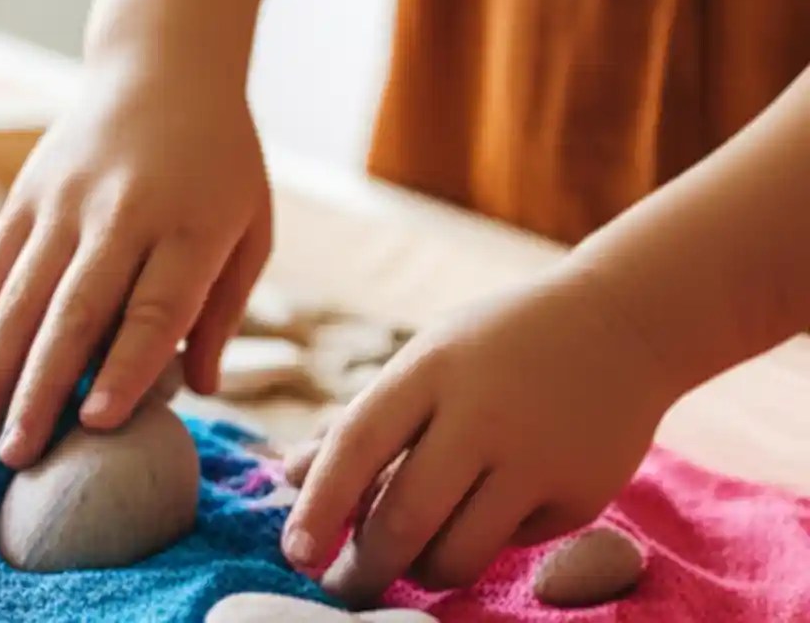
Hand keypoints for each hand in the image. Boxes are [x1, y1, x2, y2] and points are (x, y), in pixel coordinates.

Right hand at [0, 63, 271, 468]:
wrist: (164, 65)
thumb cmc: (220, 162)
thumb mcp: (250, 227)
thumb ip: (223, 308)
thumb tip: (200, 390)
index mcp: (191, 226)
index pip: (155, 307)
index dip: (126, 367)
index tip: (98, 424)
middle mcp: (123, 212)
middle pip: (76, 310)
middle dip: (41, 388)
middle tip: (15, 455)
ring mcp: (66, 198)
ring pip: (21, 293)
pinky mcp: (28, 190)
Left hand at [281, 266, 679, 605]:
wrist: (623, 326)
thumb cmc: (497, 347)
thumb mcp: (425, 361)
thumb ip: (361, 420)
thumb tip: (291, 475)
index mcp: (430, 369)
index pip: (358, 445)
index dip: (320, 505)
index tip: (293, 552)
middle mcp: (483, 414)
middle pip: (404, 518)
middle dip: (362, 569)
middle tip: (339, 587)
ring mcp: (537, 459)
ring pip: (456, 555)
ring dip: (418, 573)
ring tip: (408, 562)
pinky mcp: (581, 497)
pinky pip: (510, 547)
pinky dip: (483, 542)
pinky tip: (492, 505)